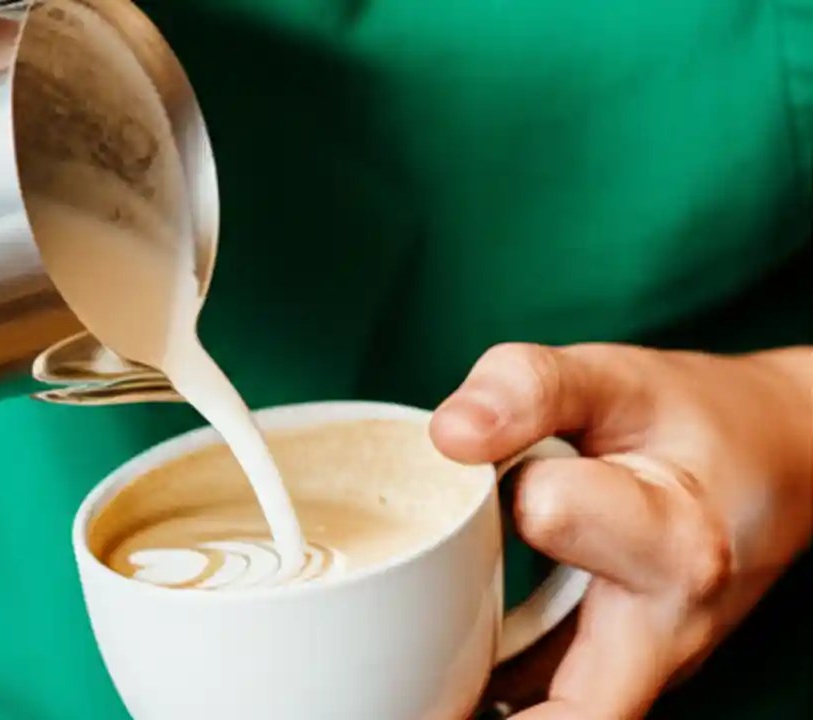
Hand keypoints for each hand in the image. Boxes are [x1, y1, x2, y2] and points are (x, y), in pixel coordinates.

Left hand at [430, 343, 812, 718]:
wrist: (775, 463)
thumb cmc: (688, 419)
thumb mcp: (615, 380)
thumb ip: (530, 387)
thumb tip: (445, 434)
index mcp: (671, 533)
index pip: (548, 514)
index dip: (503, 486)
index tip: (480, 457)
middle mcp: (668, 624)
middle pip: (575, 711)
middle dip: (472, 707)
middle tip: (395, 683)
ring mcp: (651, 664)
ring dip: (477, 710)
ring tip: (402, 687)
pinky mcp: (628, 675)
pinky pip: (558, 707)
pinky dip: (497, 698)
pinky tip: (437, 673)